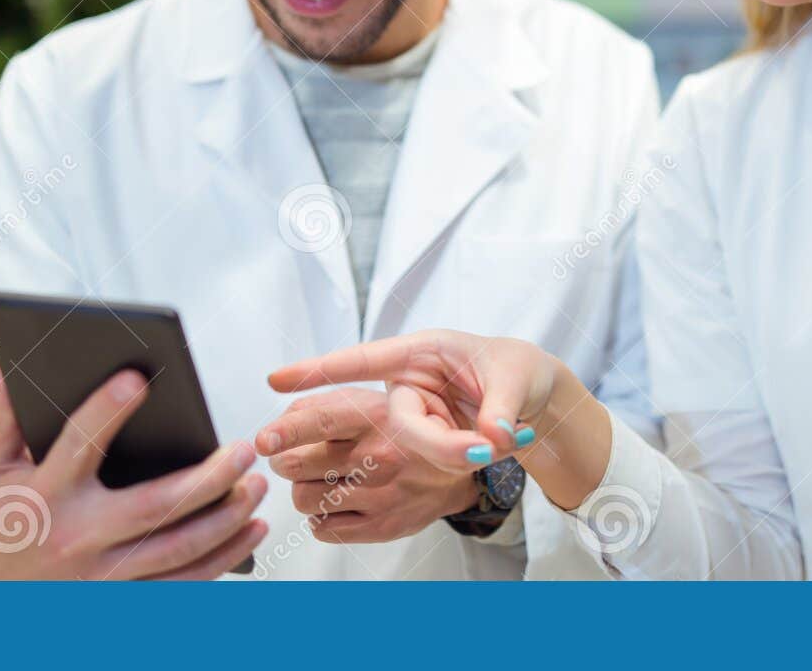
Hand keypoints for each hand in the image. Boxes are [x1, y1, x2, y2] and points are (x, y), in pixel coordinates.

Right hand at [0, 362, 267, 579]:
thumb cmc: (4, 521)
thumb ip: (6, 418)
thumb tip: (6, 365)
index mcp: (46, 494)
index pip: (78, 446)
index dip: (106, 411)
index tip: (138, 378)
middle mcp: (78, 536)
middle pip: (153, 508)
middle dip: (207, 480)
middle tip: (244, 450)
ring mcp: (103, 575)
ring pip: (178, 550)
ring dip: (226, 519)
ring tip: (257, 485)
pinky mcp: (123, 600)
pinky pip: (182, 584)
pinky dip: (223, 559)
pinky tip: (252, 531)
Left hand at [254, 387, 477, 542]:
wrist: (458, 466)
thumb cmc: (409, 427)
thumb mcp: (373, 398)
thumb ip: (324, 402)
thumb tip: (282, 419)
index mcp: (375, 416)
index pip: (318, 422)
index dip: (283, 432)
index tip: (262, 440)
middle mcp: (378, 456)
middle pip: (297, 466)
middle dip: (284, 460)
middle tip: (291, 457)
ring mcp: (380, 494)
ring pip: (304, 499)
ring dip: (302, 489)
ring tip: (321, 479)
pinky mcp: (382, 526)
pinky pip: (324, 529)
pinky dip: (320, 516)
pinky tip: (336, 500)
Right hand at [268, 330, 562, 469]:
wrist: (535, 399)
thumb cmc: (519, 371)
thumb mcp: (517, 381)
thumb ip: (501, 410)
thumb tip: (491, 438)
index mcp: (423, 351)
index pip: (362, 359)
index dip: (318, 370)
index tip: (276, 379)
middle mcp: (412, 383)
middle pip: (399, 421)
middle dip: (440, 444)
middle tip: (484, 453)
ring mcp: (417, 415)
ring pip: (416, 448)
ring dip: (460, 453)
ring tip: (506, 439)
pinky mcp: (427, 441)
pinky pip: (432, 460)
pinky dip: (464, 461)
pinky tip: (493, 448)